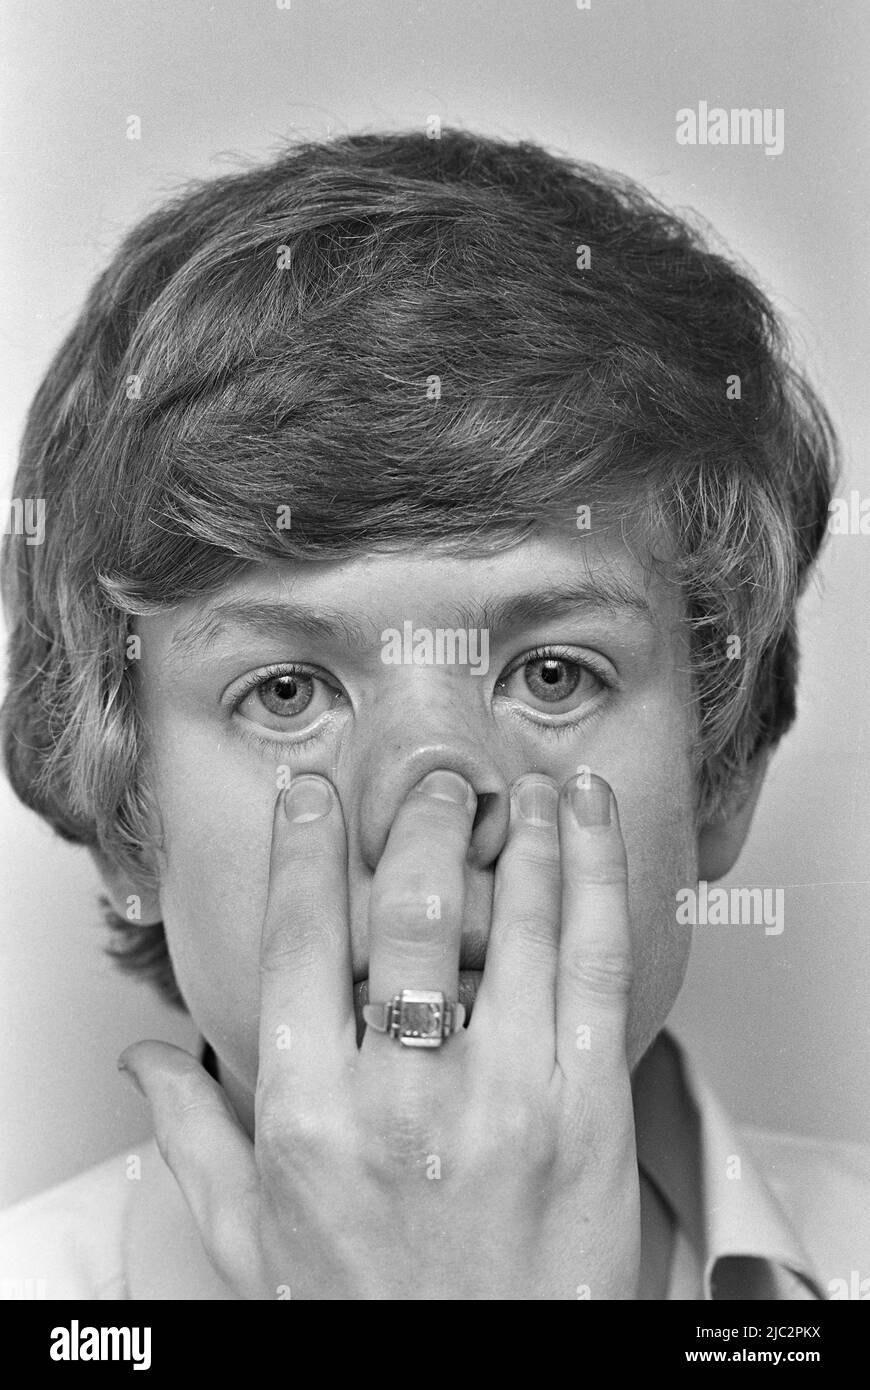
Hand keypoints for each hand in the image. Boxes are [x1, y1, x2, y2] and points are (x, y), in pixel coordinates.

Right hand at [119, 769, 639, 1299]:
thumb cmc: (375, 1323)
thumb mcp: (255, 1243)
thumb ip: (196, 1141)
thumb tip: (147, 1062)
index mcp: (310, 1119)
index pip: (297, 940)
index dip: (303, 849)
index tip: (311, 794)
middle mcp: (406, 1098)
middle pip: (411, 908)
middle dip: (424, 820)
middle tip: (436, 784)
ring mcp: (510, 1099)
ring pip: (515, 918)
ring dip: (521, 831)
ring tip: (521, 785)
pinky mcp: (593, 1110)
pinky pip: (598, 963)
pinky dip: (599, 875)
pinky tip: (591, 820)